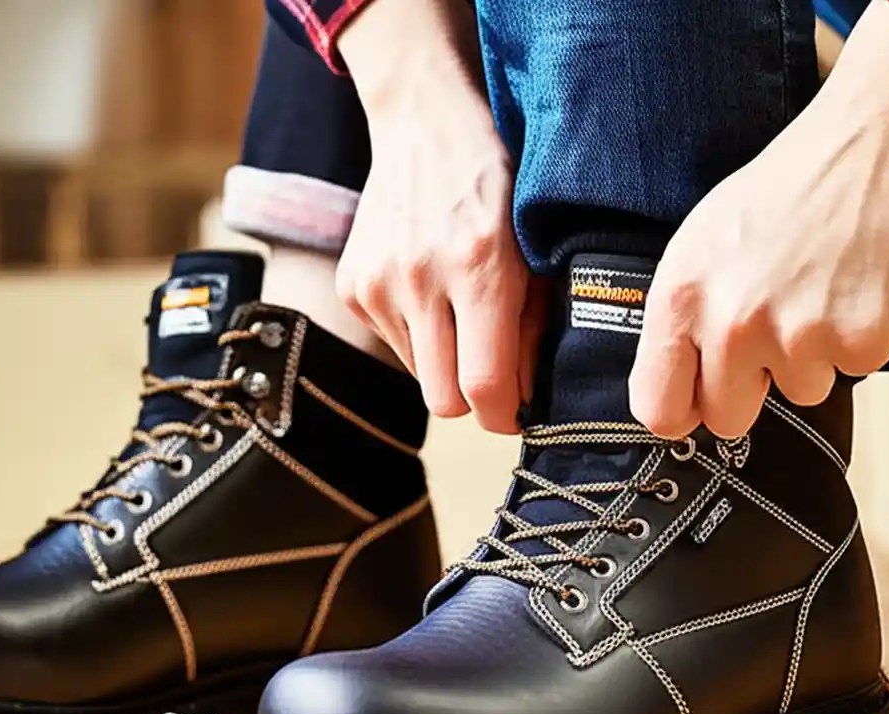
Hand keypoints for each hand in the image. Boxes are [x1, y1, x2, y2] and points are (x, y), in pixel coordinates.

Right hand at [336, 0, 543, 433]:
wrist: (424, 124)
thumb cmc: (498, 183)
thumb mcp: (536, 248)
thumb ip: (535, 324)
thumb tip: (524, 398)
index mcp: (480, 267)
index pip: (484, 387)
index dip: (504, 415)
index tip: (515, 410)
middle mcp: (420, 279)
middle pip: (444, 400)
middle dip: (473, 399)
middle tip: (493, 373)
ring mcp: (378, 283)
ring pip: (418, 376)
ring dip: (443, 362)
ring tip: (460, 310)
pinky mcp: (352, 285)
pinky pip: (392, 344)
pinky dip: (416, 333)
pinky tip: (429, 289)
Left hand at [629, 0, 888, 438]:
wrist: (872, 143)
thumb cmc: (784, 191)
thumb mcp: (702, 243)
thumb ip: (683, 317)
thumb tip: (673, 388)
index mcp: (680, 299)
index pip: (658, 407)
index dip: (681, 410)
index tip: (698, 401)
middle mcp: (730, 325)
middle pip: (727, 419)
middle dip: (751, 388)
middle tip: (774, 327)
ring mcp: (795, 336)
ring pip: (798, 393)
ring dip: (811, 356)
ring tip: (819, 288)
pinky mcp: (858, 339)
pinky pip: (852, 372)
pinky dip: (859, 340)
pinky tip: (855, 287)